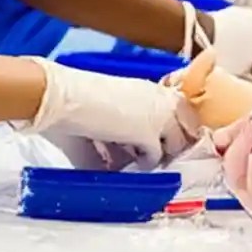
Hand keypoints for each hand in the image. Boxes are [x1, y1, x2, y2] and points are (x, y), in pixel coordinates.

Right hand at [20, 59, 198, 167]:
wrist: (64, 95)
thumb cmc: (77, 98)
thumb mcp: (112, 106)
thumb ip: (129, 122)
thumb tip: (132, 148)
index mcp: (149, 89)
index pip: (182, 109)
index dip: (177, 127)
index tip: (169, 141)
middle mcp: (158, 98)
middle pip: (187, 126)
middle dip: (176, 142)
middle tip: (160, 155)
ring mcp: (157, 115)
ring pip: (177, 143)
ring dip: (161, 153)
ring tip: (142, 159)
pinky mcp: (147, 133)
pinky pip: (155, 156)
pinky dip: (143, 162)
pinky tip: (129, 162)